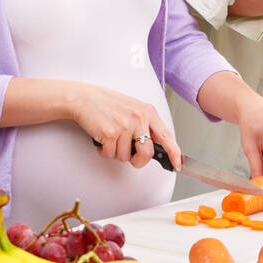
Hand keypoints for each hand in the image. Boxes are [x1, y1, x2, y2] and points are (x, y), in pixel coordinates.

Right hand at [65, 82, 181, 170]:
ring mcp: (125, 125)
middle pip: (147, 153)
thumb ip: (145, 125)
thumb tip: (153, 146)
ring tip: (111, 138)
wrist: (85, 98)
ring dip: (116, 153)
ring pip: (125, 156)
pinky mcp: (111, 133)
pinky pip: (111, 155)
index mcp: (148, 112)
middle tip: (131, 158)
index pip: (166, 136)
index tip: (177, 164)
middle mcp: (139, 118)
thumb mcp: (134, 109)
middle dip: (138, 161)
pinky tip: (102, 139)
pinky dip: (104, 151)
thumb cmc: (108, 104)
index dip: (174, 153)